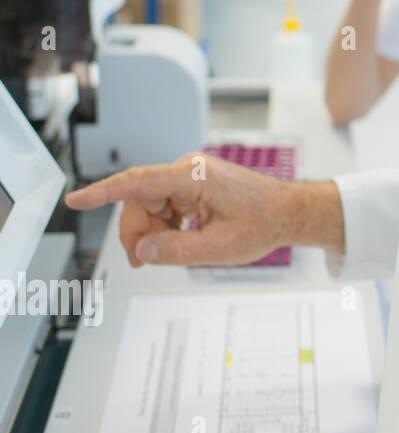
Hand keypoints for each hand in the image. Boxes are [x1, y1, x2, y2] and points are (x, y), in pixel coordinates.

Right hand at [63, 153, 331, 266]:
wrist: (288, 212)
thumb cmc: (263, 224)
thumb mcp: (220, 248)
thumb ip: (177, 251)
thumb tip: (142, 251)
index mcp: (194, 177)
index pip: (138, 182)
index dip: (103, 192)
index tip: (76, 200)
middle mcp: (188, 170)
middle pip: (140, 201)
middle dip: (138, 233)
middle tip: (142, 263)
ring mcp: (190, 176)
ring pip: (150, 206)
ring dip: (152, 232)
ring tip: (167, 255)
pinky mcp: (194, 185)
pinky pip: (164, 206)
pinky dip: (165, 226)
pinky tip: (180, 241)